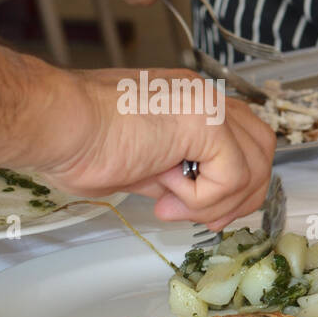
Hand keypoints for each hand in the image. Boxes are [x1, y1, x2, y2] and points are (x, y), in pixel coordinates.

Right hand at [38, 67, 275, 229]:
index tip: (204, 212)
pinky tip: (170, 195)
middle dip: (241, 196)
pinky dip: (206, 199)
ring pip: (253, 167)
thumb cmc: (79, 142)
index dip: (234, 185)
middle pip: (261, 152)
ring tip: (176, 206)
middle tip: (204, 218)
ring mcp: (210, 105)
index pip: (243, 143)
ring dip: (218, 201)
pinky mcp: (207, 122)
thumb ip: (177, 177)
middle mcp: (207, 98)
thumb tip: (192, 198)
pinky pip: (234, 177)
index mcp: (193, 103)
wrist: (56, 125)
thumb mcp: (143, 167)